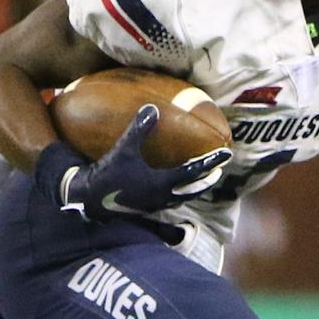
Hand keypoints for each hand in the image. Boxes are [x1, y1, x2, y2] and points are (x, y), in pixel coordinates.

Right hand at [55, 106, 231, 220]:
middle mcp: (164, 197)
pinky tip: (174, 198)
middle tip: (219, 170)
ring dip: (194, 189)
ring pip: (182, 198)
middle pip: (194, 189)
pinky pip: (169, 206)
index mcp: (163, 182)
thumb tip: (152, 107)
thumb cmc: (109, 173)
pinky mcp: (147, 211)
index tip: (227, 155)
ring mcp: (156, 206)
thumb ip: (139, 129)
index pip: (195, 170)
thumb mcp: (124, 148)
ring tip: (202, 181)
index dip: (211, 161)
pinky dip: (177, 198)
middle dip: (207, 179)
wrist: (91, 199)